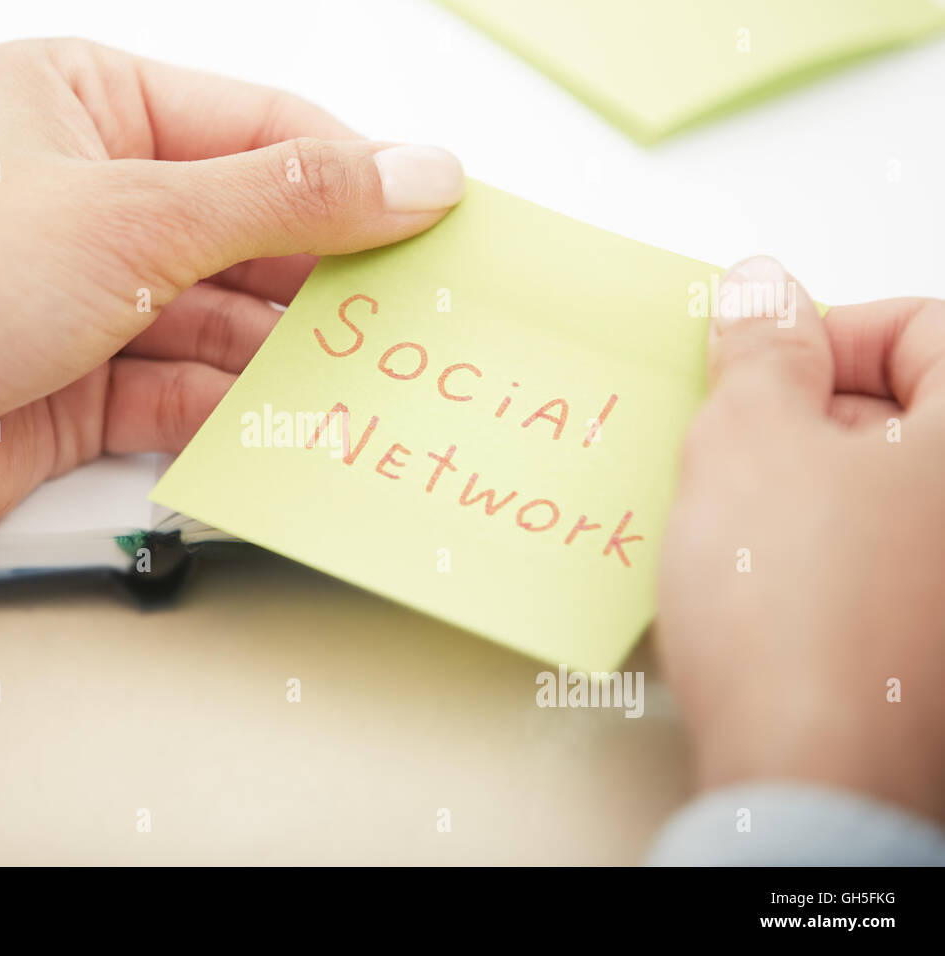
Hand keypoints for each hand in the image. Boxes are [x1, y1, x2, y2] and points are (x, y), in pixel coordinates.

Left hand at [0, 39, 464, 588]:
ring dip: (289, 353)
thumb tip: (413, 171)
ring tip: (377, 373)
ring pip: (224, 320)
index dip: (354, 172)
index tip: (439, 213)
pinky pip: (187, 393)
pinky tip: (294, 423)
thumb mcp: (134, 214)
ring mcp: (88, 298)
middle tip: (422, 308)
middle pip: (248, 230)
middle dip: (327, 274)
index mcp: (88, 104)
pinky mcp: (82, 387)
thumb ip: (285, 200)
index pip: (258, 128)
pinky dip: (236, 412)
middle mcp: (90, 196)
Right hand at [658, 255, 944, 820]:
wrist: (813, 783)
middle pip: (911, 411)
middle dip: (810, 414)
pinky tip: (770, 583)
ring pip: (888, 492)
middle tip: (736, 443)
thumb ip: (759, 351)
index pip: (925, 325)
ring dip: (811, 485)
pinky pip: (886, 562)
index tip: (761, 369)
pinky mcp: (935, 647)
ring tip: (740, 522)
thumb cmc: (799, 622)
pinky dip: (829, 551)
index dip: (828, 332)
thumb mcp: (745, 443)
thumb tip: (761, 292)